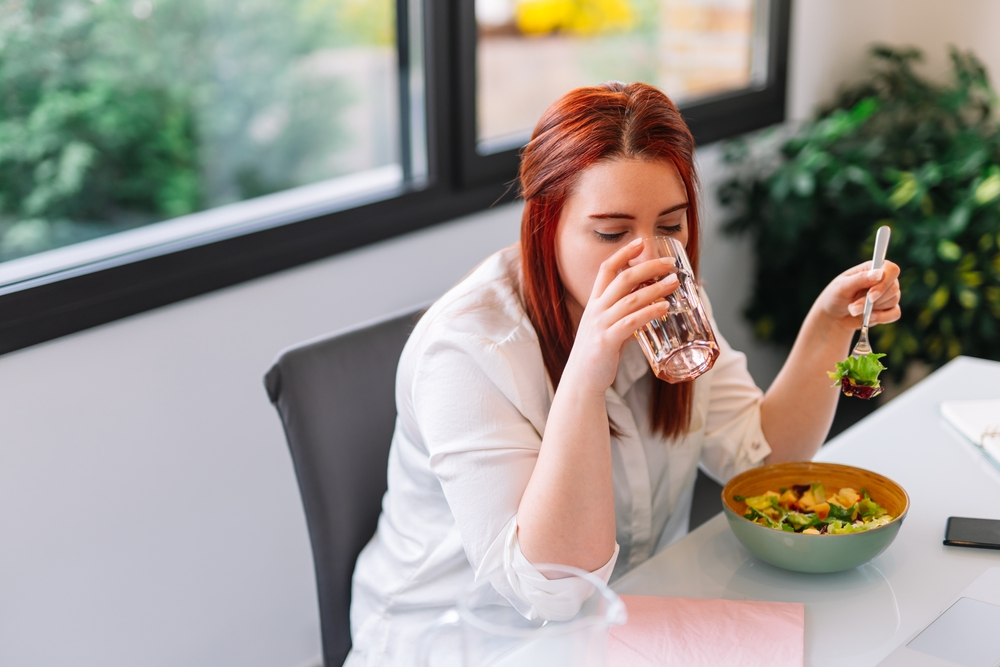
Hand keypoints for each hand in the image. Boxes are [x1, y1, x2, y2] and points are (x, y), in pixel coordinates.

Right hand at [562, 238, 679, 393]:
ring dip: (655, 288)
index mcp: (594, 303)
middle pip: (623, 278)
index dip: (623, 253)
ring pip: (631, 299)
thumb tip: (649, 310)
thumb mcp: (609, 328)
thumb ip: (625, 316)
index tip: (641, 242)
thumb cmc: (597, 354)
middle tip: (669, 263)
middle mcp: (596, 309)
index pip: (607, 269)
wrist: (582, 381)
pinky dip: (649, 312)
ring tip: (674, 283)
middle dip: (647, 267)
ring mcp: (600, 324)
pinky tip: (664, 307)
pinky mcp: (606, 341)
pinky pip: (631, 322)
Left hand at [813, 260, 901, 331]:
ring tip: (853, 310)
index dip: (885, 282)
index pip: (891, 270)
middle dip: (872, 301)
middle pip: (893, 288)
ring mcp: (888, 295)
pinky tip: (869, 318)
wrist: (834, 316)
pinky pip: (895, 314)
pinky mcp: (889, 310)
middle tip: (853, 307)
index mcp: (873, 268)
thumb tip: (880, 274)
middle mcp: (884, 280)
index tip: (871, 295)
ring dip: (871, 310)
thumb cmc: (836, 296)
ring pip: (893, 301)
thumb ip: (860, 279)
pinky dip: (882, 318)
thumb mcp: (842, 286)